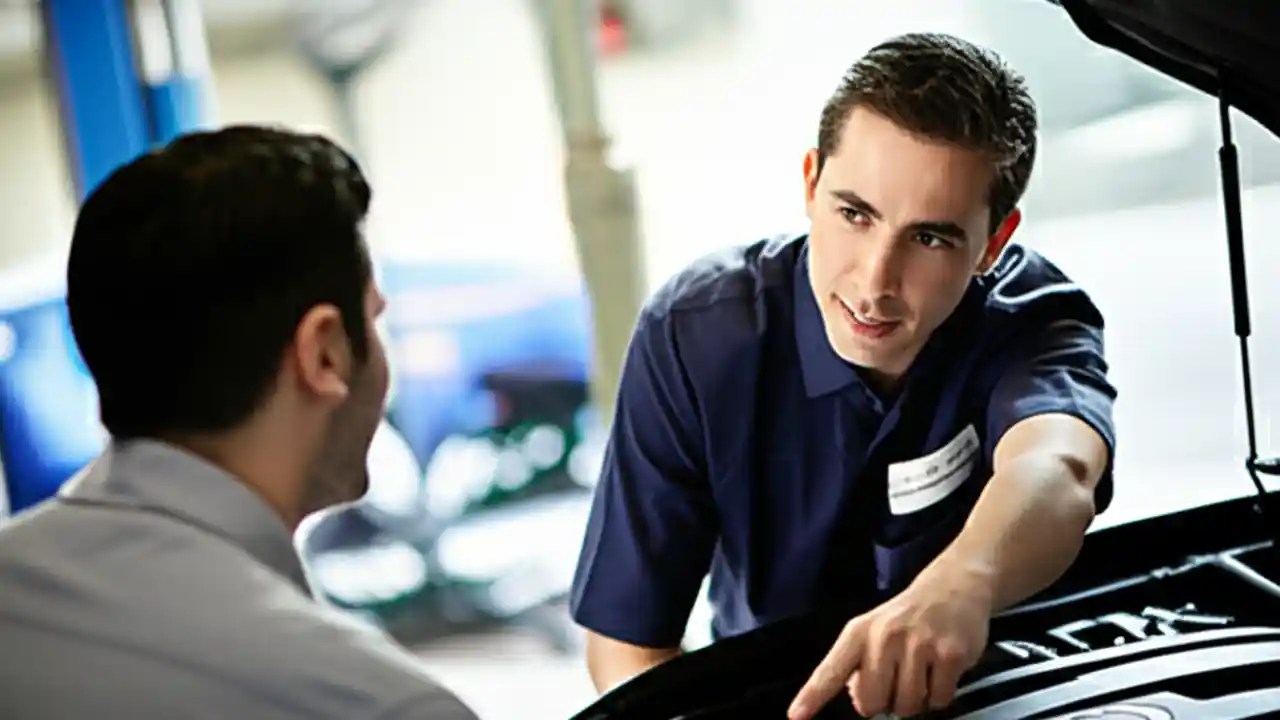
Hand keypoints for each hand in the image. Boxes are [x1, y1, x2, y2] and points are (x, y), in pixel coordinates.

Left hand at [787, 563, 993, 718]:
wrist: (953, 587)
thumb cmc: (905, 617)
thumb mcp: (872, 630)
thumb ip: (858, 664)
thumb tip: (859, 699)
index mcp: (859, 633)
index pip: (831, 670)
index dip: (812, 696)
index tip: (796, 716)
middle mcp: (885, 637)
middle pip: (872, 703)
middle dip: (884, 703)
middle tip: (895, 682)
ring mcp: (919, 645)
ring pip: (907, 706)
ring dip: (914, 701)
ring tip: (919, 673)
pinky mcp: (950, 655)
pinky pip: (938, 700)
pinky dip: (939, 695)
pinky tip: (939, 671)